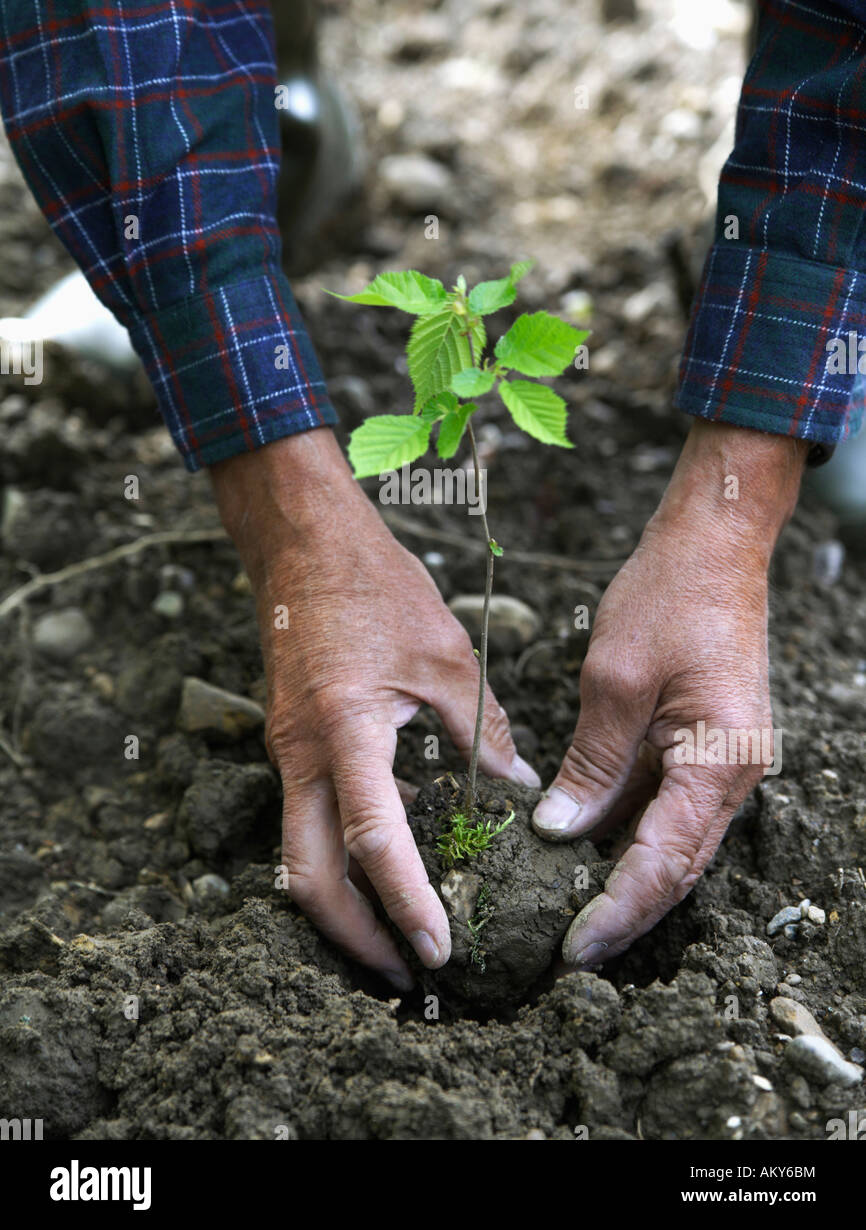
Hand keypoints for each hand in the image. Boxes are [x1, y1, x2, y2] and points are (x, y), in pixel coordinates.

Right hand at [210, 428, 538, 989]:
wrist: (301, 542)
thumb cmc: (374, 587)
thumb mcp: (445, 655)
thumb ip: (482, 729)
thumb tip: (519, 790)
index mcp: (344, 732)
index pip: (373, 842)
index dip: (407, 905)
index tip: (440, 952)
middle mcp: (301, 754)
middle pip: (307, 878)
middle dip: (354, 937)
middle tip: (406, 976)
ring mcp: (287, 752)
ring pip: (298, 856)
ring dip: (342, 905)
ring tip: (397, 938)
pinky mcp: (290, 743)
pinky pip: (306, 819)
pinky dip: (340, 856)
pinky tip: (387, 864)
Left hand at [532, 419, 807, 967]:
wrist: (713, 545)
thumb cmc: (668, 597)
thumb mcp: (614, 681)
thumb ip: (591, 764)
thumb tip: (559, 831)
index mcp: (718, 763)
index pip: (662, 862)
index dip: (616, 911)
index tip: (573, 948)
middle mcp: (731, 774)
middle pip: (677, 866)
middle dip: (624, 911)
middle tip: (568, 952)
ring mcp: (723, 760)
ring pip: (674, 840)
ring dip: (627, 878)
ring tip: (570, 913)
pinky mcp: (706, 743)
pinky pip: (669, 805)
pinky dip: (631, 833)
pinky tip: (587, 848)